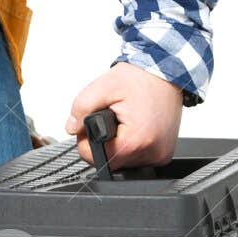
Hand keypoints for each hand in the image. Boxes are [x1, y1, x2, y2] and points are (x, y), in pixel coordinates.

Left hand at [66, 62, 183, 168]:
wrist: (166, 74)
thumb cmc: (140, 78)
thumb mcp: (104, 86)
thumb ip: (81, 107)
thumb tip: (71, 127)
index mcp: (135, 140)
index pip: (97, 159)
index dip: (87, 143)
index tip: (93, 126)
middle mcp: (152, 152)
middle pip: (111, 162)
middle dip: (104, 142)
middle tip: (111, 118)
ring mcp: (160, 155)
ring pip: (125, 161)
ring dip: (119, 144)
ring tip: (124, 120)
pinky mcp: (163, 153)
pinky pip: (139, 157)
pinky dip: (132, 144)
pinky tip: (135, 126)